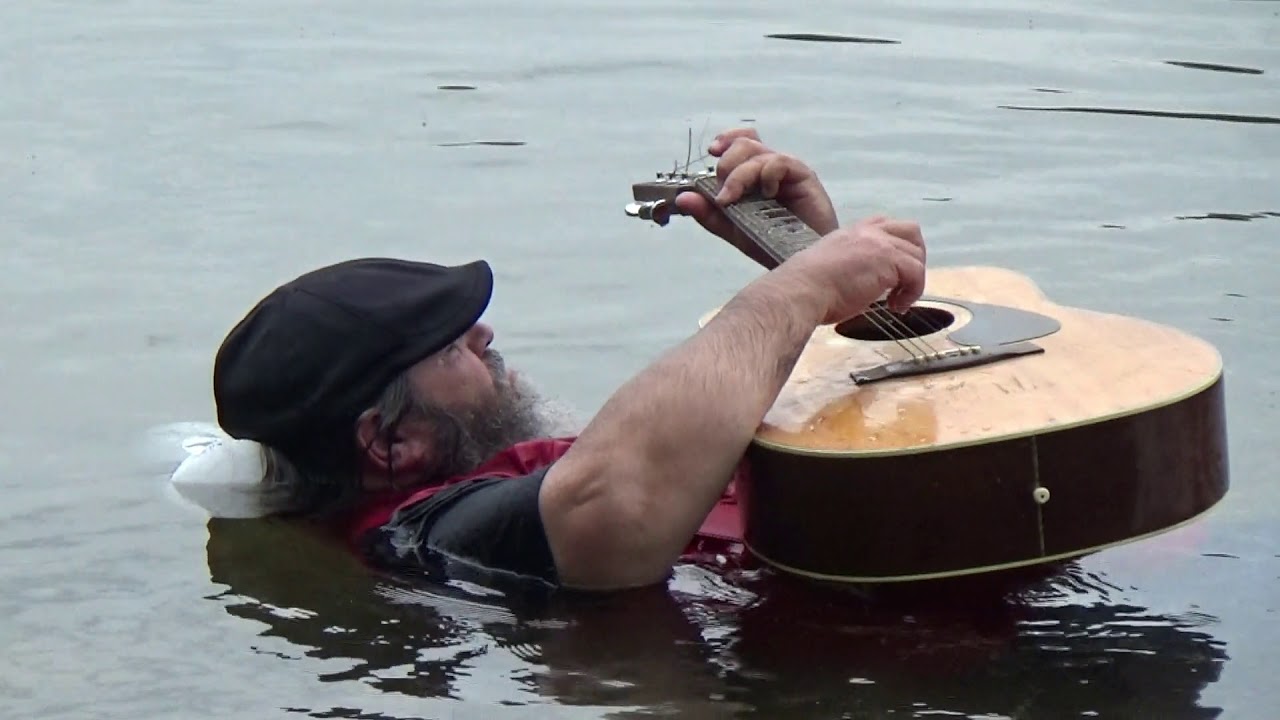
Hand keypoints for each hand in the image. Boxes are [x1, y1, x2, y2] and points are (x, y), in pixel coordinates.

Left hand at [673, 128, 838, 255]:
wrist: (799, 259)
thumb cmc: (771, 242)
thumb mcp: (732, 229)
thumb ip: (709, 214)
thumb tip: (682, 198)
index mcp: (754, 173)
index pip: (740, 141)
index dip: (726, 140)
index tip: (712, 151)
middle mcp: (770, 167)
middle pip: (745, 143)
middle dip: (726, 164)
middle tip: (723, 194)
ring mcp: (787, 170)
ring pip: (757, 153)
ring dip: (738, 175)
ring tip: (732, 200)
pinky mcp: (803, 176)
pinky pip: (779, 163)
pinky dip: (766, 176)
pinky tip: (768, 195)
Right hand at [782, 215, 926, 323]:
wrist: (802, 290)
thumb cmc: (807, 288)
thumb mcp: (828, 267)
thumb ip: (848, 266)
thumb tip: (859, 284)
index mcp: (851, 232)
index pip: (884, 224)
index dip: (896, 244)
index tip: (891, 270)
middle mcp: (868, 232)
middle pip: (910, 231)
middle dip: (915, 256)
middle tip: (904, 282)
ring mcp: (880, 244)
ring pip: (917, 254)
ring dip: (913, 280)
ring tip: (897, 301)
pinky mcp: (889, 260)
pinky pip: (917, 273)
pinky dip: (913, 292)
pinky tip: (896, 306)